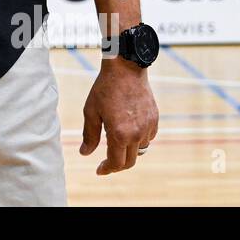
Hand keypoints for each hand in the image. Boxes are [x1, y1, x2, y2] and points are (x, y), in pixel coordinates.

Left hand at [80, 58, 157, 173]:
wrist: (126, 69)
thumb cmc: (105, 88)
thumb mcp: (91, 111)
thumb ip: (89, 135)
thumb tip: (85, 153)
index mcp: (119, 134)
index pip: (116, 163)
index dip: (107, 169)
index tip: (99, 171)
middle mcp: (137, 134)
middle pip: (130, 162)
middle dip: (117, 165)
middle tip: (106, 163)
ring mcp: (148, 127)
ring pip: (140, 150)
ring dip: (128, 151)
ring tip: (116, 143)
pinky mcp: (155, 119)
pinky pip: (148, 138)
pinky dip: (139, 140)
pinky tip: (129, 131)